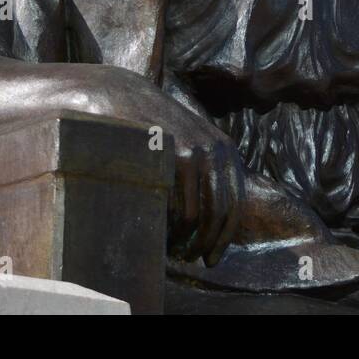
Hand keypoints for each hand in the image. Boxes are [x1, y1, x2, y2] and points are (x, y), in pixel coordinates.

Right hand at [166, 121, 246, 265]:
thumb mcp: (187, 142)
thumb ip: (203, 169)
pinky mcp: (179, 157)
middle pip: (224, 213)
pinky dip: (178, 232)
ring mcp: (200, 153)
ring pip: (205, 216)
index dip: (226, 235)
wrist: (122, 98)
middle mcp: (219, 150)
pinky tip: (166, 239)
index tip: (213, 257)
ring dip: (192, 242)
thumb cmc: (152, 127)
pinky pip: (185, 209)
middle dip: (211, 243)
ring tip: (178, 252)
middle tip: (195, 260)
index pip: (236, 203)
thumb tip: (211, 216)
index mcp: (226, 149)